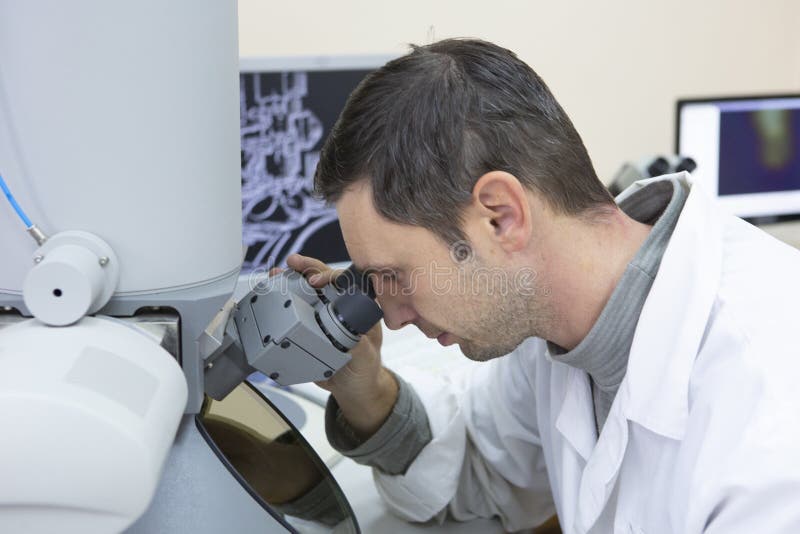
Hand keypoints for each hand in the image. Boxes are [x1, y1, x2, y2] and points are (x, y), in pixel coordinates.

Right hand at [282, 254, 398, 438]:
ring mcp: (324, 314)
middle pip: (324, 280)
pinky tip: (274, 291)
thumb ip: (358, 346)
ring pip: (308, 290)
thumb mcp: (365, 357)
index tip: (316, 281)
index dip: (331, 277)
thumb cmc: (365, 368)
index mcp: (360, 309)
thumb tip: (347, 334)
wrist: (351, 387)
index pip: (348, 282)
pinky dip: (284, 298)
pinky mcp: (310, 324)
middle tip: (292, 263)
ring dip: (292, 279)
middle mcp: (342, 306)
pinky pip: (297, 307)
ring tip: (277, 274)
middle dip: (307, 268)